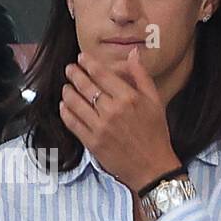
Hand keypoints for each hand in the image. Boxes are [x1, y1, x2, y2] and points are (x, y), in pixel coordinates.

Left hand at [58, 49, 181, 191]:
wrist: (152, 167)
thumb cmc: (155, 134)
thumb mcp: (155, 101)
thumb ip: (142, 76)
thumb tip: (133, 54)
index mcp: (129, 98)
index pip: (102, 75)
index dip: (88, 64)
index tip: (81, 58)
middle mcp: (112, 111)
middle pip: (86, 87)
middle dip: (74, 74)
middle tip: (69, 69)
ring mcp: (100, 127)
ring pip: (76, 103)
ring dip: (68, 92)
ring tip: (66, 87)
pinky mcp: (92, 142)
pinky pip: (73, 123)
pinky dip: (66, 112)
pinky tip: (64, 106)